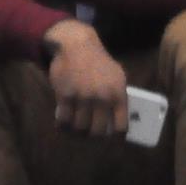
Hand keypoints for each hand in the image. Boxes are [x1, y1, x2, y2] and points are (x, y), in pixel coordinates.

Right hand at [43, 20, 127, 137]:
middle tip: (91, 135)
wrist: (77, 46)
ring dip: (78, 132)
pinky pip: (64, 119)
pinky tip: (63, 124)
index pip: (121, 126)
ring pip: (80, 127)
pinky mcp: (65, 95)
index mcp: (118, 95)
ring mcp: (82, 98)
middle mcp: (101, 98)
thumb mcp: (118, 77)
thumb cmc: (100, 62)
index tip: (112, 138)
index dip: (116, 136)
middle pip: (98, 131)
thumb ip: (120, 97)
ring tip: (77, 131)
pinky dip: (63, 125)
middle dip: (95, 136)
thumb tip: (122, 118)